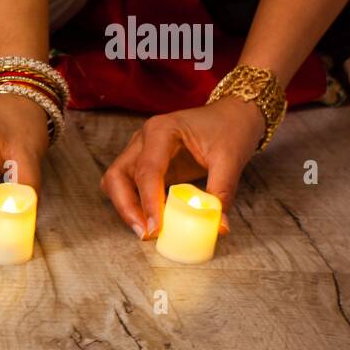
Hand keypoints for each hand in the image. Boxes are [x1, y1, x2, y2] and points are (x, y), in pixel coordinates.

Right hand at [101, 96, 264, 238]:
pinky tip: (152, 220)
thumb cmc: (231, 129)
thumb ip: (222, 192)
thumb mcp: (231, 159)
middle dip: (126, 207)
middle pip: (117, 176)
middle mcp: (142, 139)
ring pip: (116, 182)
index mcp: (161, 130)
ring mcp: (140, 151)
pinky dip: (135, 205)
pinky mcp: (144, 164)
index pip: (147, 171)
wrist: (234, 116)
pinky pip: (129, 187)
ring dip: (126, 208)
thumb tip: (219, 226)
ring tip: (146, 230)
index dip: (148, 202)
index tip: (156, 228)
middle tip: (145, 233)